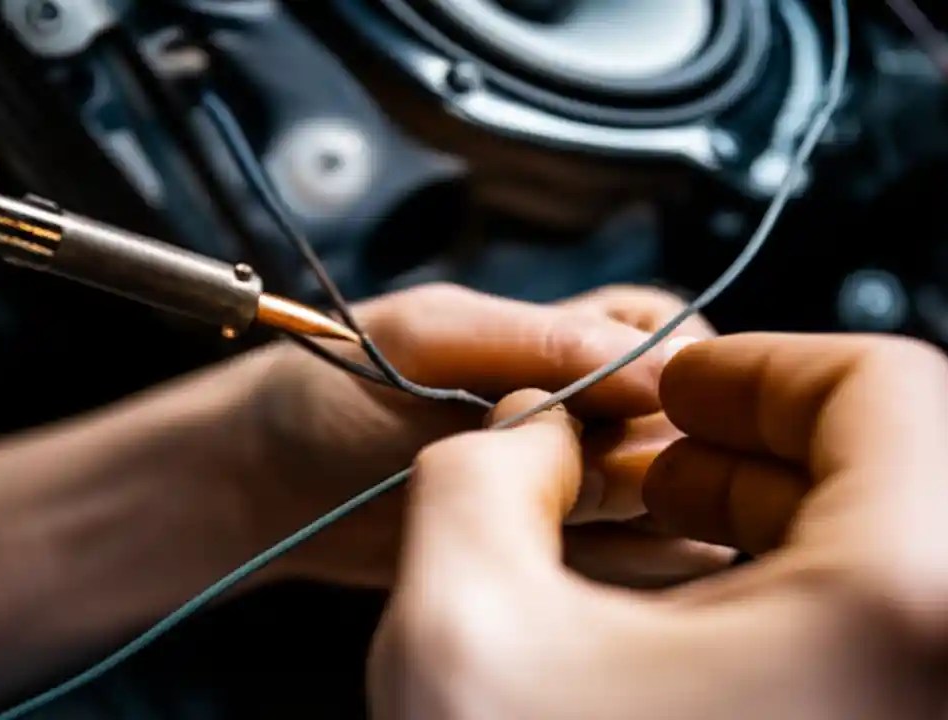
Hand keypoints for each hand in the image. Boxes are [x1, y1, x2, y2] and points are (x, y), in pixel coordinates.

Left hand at [176, 283, 726, 586]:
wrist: (265, 491)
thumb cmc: (326, 392)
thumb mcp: (427, 340)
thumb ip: (540, 344)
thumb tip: (659, 372)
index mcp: (563, 337)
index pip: (675, 343)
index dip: (674, 379)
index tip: (641, 413)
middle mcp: (583, 413)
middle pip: (682, 435)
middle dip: (650, 461)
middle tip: (578, 478)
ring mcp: (573, 492)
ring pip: (669, 508)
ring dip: (635, 523)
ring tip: (551, 521)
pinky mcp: (553, 558)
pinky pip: (630, 568)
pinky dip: (609, 572)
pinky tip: (550, 563)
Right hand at [369, 336, 947, 719]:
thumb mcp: (461, 628)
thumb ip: (480, 472)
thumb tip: (525, 436)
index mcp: (909, 603)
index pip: (885, 383)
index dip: (757, 361)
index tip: (675, 387)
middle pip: (895, 478)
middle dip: (750, 449)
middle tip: (645, 464)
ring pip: (898, 574)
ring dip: (771, 537)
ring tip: (654, 555)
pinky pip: (892, 661)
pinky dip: (799, 624)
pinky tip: (689, 654)